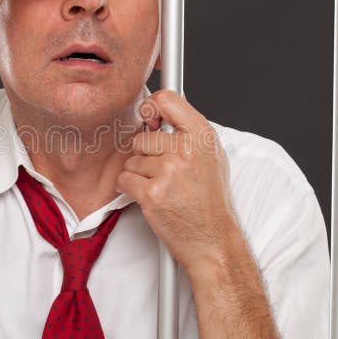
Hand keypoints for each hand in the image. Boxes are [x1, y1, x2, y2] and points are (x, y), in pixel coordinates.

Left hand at [116, 90, 238, 272]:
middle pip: (142, 136)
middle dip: (145, 154)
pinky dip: (130, 189)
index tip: (149, 118)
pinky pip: (125, 179)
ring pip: (132, 159)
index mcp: (202, 136)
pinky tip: (148, 197)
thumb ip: (188, 132)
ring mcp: (168, 171)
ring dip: (139, 174)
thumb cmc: (211, 201)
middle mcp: (186, 150)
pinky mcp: (152, 193)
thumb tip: (160, 112)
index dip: (152, 107)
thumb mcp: (211, 156)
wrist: (213, 239)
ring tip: (162, 188)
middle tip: (164, 172)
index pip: (167, 99)